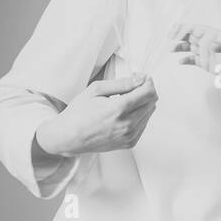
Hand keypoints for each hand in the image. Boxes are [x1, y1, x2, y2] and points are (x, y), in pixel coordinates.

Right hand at [34, 75, 157, 156]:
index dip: (148, 82)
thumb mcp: (95, 90)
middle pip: (152, 101)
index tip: (142, 78)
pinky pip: (144, 124)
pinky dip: (139, 115)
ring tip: (125, 100)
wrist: (68, 138)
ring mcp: (130, 135)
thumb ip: (121, 83)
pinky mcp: (130, 142)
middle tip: (133, 86)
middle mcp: (127, 124)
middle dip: (146, 90)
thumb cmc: (78, 114)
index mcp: (118, 109)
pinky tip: (125, 112)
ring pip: (150, 112)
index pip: (148, 92)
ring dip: (143, 103)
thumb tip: (139, 79)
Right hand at [170, 22, 220, 89]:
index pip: (193, 28)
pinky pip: (191, 60)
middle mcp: (205, 41)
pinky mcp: (204, 62)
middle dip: (177, 36)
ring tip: (171, 50)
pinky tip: (180, 61)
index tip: (174, 32)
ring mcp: (203, 52)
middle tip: (169, 39)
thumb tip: (211, 44)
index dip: (183, 29)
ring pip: (187, 47)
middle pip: (187, 36)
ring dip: (179, 47)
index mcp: (210, 34)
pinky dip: (185, 60)